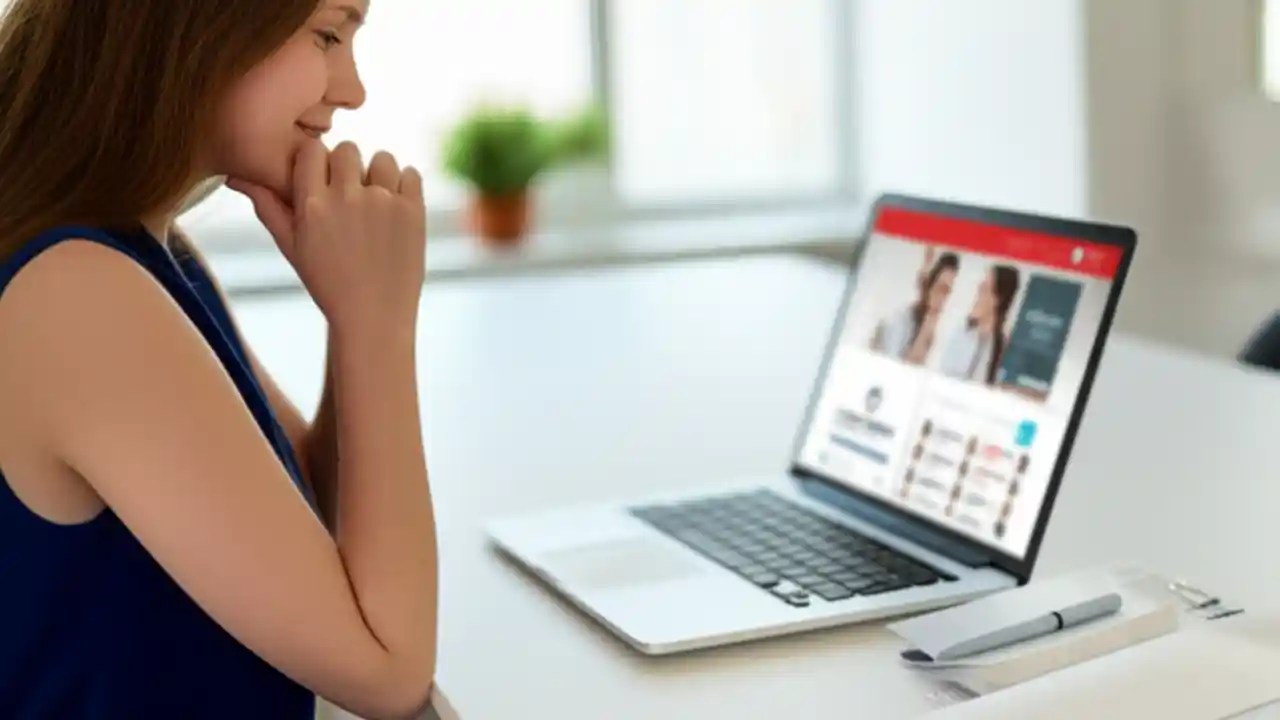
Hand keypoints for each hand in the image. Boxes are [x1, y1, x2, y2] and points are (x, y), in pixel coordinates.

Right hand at [227, 141, 426, 332]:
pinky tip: (395, 208)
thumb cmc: (328, 282)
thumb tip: (237, 175)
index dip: (318, 161)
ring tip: (375, 202)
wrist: (373, 317)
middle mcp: (348, 197)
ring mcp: (384, 202)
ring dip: (379, 174)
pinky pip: (411, 174)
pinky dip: (405, 186)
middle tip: (350, 195)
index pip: (312, 149)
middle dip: (347, 167)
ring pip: (382, 158)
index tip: (323, 179)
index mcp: (312, 204)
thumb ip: (267, 206)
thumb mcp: (292, 246)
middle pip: (347, 150)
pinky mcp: (413, 211)